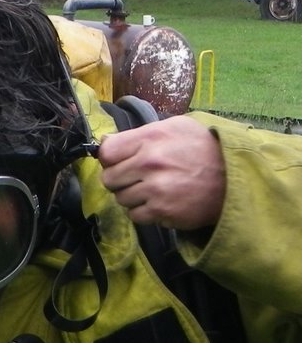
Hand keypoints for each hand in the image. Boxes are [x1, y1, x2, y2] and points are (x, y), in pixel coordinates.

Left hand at [96, 116, 225, 230]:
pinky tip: (161, 202)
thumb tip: (106, 143)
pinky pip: (134, 215)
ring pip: (121, 198)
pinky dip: (144, 212)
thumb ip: (139, 134)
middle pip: (109, 178)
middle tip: (140, 178)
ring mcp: (155, 189)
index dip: (111, 159)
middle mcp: (151, 162)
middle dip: (121, 179)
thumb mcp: (176, 128)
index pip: (107, 152)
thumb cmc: (205, 149)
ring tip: (155, 189)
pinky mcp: (162, 211)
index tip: (121, 161)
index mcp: (152, 138)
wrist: (237, 177)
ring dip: (133, 196)